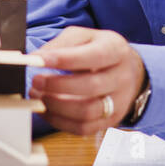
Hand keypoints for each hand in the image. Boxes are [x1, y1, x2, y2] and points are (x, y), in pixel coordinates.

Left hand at [29, 26, 146, 135]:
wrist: (128, 72)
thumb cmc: (100, 51)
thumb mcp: (85, 37)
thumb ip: (62, 44)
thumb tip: (37, 58)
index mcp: (116, 51)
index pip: (94, 56)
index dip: (64, 59)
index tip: (38, 60)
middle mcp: (122, 78)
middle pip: (91, 86)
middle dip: (57, 86)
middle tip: (36, 81)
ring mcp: (118, 102)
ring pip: (87, 112)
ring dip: (56, 106)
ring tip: (38, 96)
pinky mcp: (110, 121)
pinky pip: (83, 128)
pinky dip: (60, 121)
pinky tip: (47, 110)